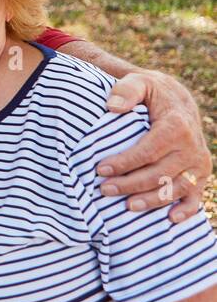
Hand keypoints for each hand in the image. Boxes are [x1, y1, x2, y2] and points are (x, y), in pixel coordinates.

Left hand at [98, 70, 211, 221]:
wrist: (177, 98)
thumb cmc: (151, 92)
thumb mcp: (138, 82)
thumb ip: (125, 90)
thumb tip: (112, 108)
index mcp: (176, 126)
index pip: (148, 151)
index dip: (124, 163)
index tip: (100, 169)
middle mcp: (191, 147)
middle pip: (159, 174)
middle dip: (130, 184)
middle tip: (104, 190)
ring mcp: (199, 163)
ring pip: (175, 188)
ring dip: (152, 201)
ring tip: (127, 206)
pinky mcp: (202, 174)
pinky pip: (195, 196)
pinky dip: (186, 210)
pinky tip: (170, 220)